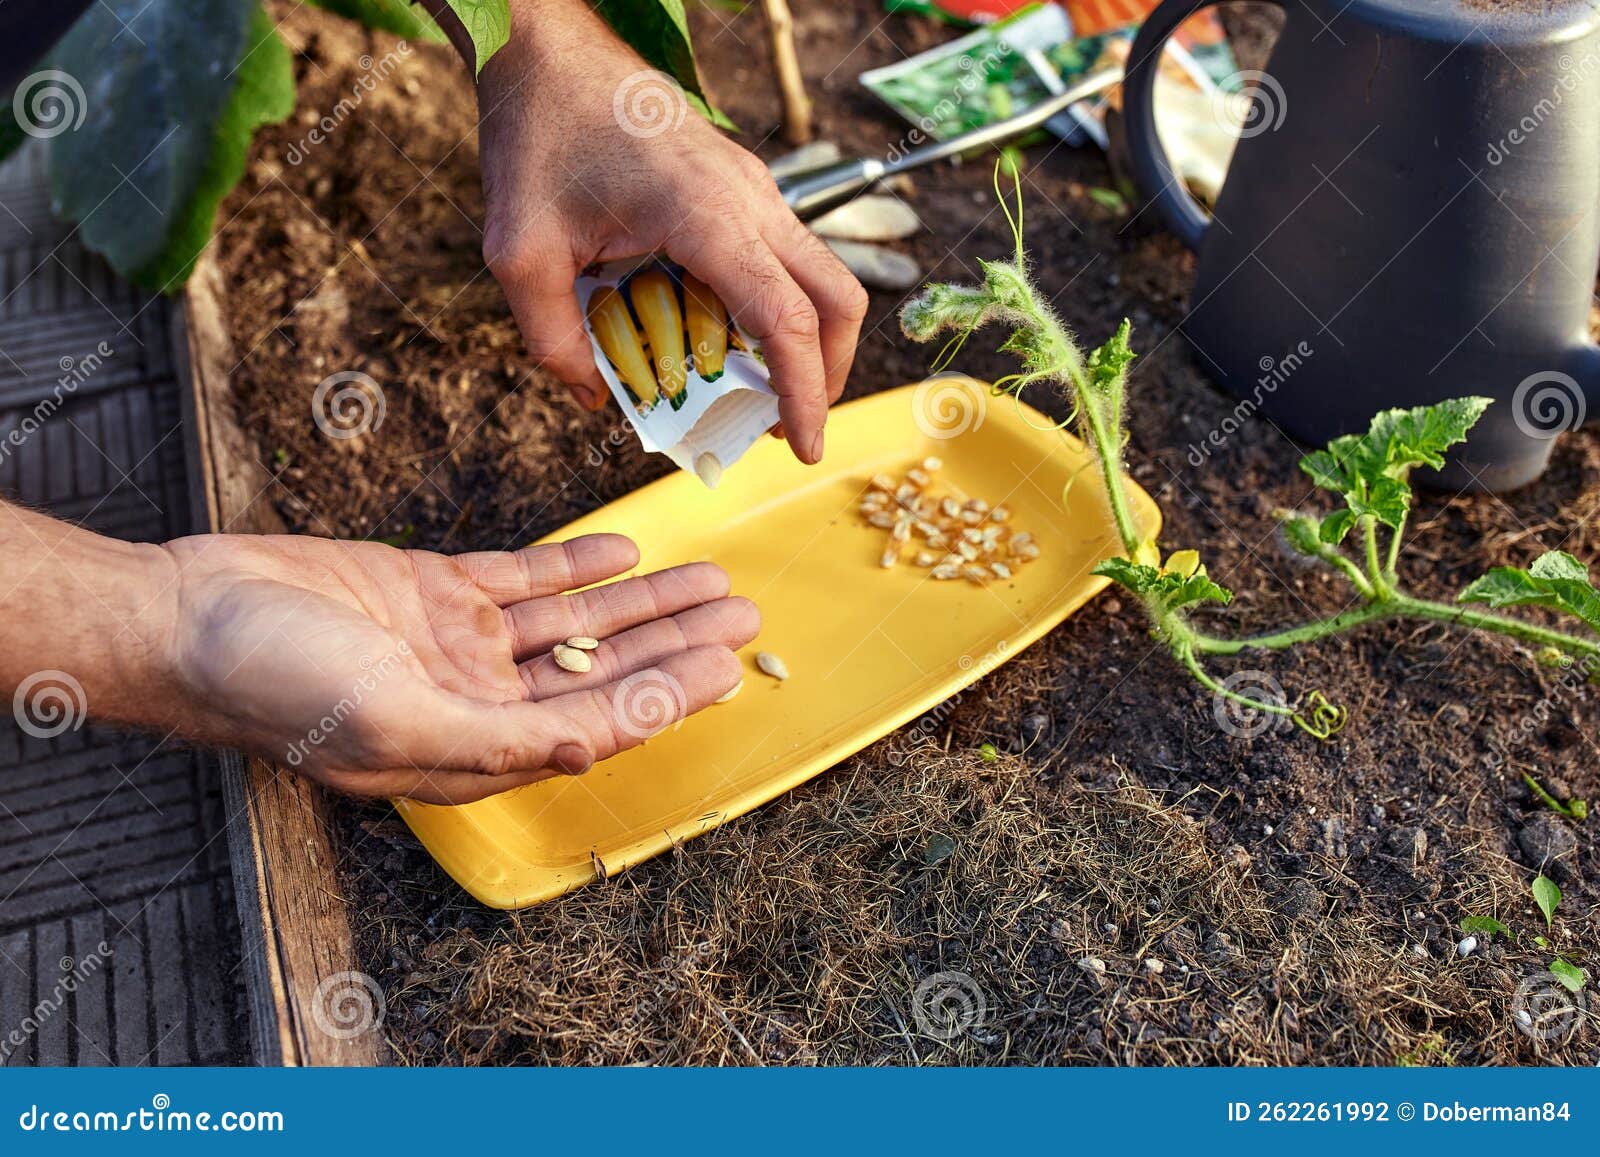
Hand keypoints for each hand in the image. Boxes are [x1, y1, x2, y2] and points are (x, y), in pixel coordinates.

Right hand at [158, 532, 756, 802]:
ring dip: (642, 602)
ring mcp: (456, 644)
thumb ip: (497, 739)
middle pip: (603, 673)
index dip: (668, 698)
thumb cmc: (276, 682)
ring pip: (575, 625)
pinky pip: (522, 579)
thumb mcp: (394, 720)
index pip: (596, 725)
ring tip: (707, 578)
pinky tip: (623, 550)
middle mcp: (475, 700)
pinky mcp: (431, 591)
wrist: (190, 614)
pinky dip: (574, 566)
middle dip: (676, 645)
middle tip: (744, 615)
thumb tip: (591, 751)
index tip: (728, 667)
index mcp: (471, 747)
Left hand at [472, 0, 867, 463]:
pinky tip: (721, 332)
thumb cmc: (536, 136)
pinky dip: (774, 304)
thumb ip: (552, 337)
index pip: (788, 321)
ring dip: (803, 339)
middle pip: (835, 299)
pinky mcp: (740, 182)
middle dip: (826, 374)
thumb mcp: (519, 252)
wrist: (547, 47)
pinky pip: (783, 254)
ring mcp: (752, 186)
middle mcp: (750, 199)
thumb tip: (592, 397)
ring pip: (819, 275)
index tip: (805, 447)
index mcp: (709, 217)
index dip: (805, 395)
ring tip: (753, 387)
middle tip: (786, 425)